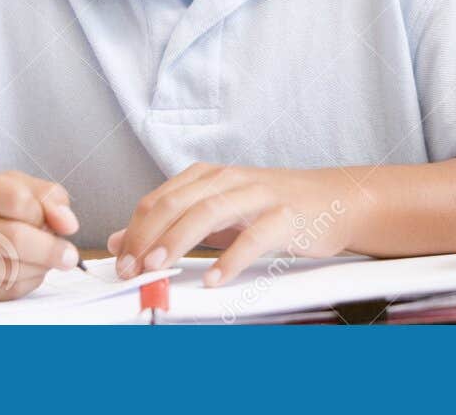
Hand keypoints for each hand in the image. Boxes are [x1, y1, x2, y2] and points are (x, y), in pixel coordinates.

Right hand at [0, 166, 81, 301]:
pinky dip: (25, 283)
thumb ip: (44, 194)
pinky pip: (0, 291)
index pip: (17, 200)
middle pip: (13, 239)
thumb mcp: (2, 182)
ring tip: (43, 260)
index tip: (61, 224)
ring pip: (10, 270)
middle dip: (51, 249)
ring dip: (40, 268)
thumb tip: (69, 224)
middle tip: (70, 255)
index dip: (46, 214)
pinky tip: (27, 271)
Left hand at [108, 163, 354, 285]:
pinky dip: (231, 259)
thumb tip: (123, 240)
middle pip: (178, 203)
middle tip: (131, 268)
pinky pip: (253, 237)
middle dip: (148, 237)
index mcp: (211, 176)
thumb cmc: (274, 207)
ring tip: (157, 268)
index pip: (161, 198)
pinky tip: (215, 279)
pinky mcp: (284, 216)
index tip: (120, 260)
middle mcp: (231, 179)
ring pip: (208, 212)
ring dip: (177, 241)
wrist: (334, 200)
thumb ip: (174, 224)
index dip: (135, 229)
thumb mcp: (219, 211)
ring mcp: (259, 195)